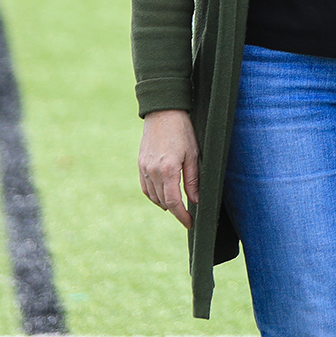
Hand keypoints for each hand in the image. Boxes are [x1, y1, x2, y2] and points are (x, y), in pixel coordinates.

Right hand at [138, 110, 198, 229]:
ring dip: (164, 204)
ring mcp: (144, 168)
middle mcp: (153, 171)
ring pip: (152, 196)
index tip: (190, 224)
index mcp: (169, 170)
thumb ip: (193, 179)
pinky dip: (153, 195)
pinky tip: (162, 196)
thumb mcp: (194, 154)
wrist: (163, 112)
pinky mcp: (140, 164)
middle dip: (175, 211)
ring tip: (176, 207)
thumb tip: (195, 200)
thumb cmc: (183, 131)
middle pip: (163, 201)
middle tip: (186, 216)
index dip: (182, 216)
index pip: (174, 202)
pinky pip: (145, 187)